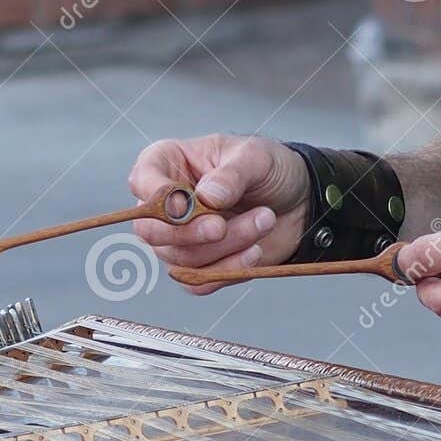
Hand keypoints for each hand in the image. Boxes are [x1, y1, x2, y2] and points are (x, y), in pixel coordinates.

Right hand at [128, 134, 309, 294]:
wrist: (298, 201)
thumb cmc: (268, 169)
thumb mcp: (256, 158)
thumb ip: (231, 176)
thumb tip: (207, 198)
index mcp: (167, 163)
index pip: (142, 181)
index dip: (158, 197)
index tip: (189, 203)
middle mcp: (165, 205)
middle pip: (151, 231)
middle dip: (188, 233)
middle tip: (221, 227)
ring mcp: (179, 238)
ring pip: (182, 258)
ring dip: (226, 246)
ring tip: (265, 220)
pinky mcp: (199, 265)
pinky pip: (198, 281)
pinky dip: (228, 271)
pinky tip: (254, 252)